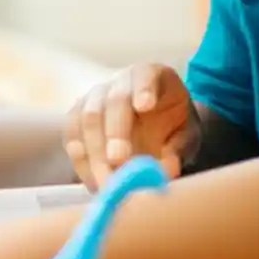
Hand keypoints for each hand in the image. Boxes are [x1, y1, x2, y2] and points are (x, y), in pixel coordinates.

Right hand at [63, 63, 199, 190]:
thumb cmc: (172, 125)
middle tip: (118, 160)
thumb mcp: (186, 135)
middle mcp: (118, 81)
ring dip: (94, 152)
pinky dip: (81, 161)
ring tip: (107, 183)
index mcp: (150, 75)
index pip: (145, 76)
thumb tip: (167, 171)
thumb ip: (178, 150)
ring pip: (87, 118)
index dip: (143, 89)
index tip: (144, 106)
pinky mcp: (77, 117)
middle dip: (114, 131)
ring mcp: (94, 97)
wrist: (153, 123)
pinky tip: (94, 183)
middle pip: (112, 101)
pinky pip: (72, 136)